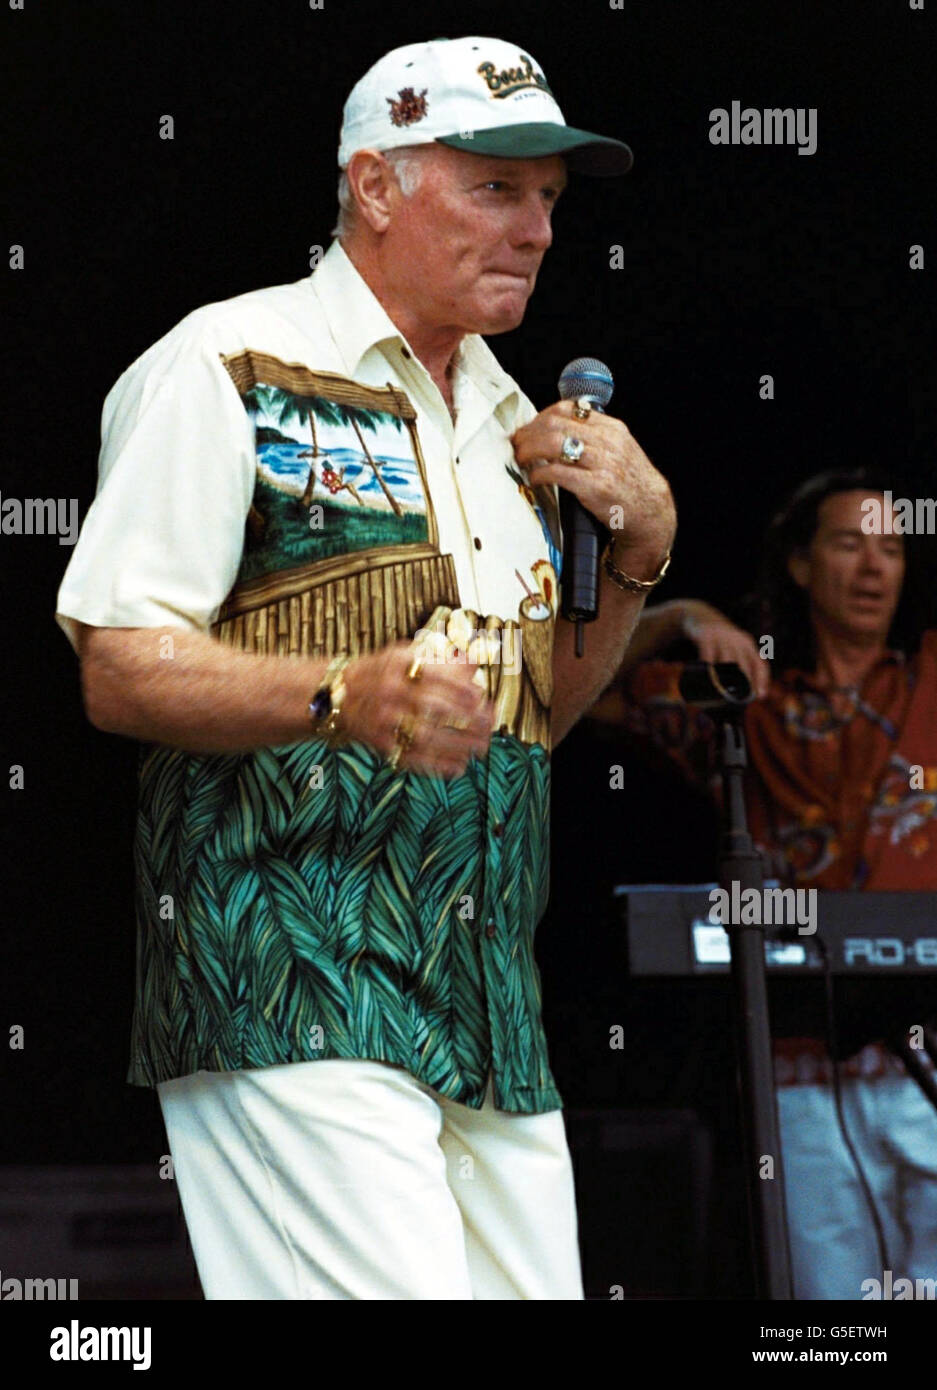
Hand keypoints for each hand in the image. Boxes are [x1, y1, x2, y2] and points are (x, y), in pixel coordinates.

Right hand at [337, 640, 491, 778]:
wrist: (338, 696)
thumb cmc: (380, 673)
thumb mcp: (403, 655)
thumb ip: (439, 658)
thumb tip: (474, 661)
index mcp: (395, 665)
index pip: (432, 675)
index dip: (459, 687)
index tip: (480, 696)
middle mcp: (387, 692)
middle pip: (432, 707)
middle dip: (465, 717)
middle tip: (489, 723)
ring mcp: (382, 721)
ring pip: (425, 735)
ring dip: (458, 744)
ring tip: (482, 747)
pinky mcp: (380, 745)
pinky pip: (412, 758)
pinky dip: (437, 765)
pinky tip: (460, 766)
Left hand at [510, 399, 675, 564]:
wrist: (652, 512)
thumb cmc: (630, 483)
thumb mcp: (618, 450)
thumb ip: (594, 436)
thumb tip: (555, 430)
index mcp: (612, 428)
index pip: (569, 409)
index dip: (541, 417)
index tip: (529, 429)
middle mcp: (608, 441)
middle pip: (555, 423)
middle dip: (529, 433)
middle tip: (517, 444)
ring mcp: (603, 464)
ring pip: (553, 444)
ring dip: (530, 450)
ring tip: (521, 459)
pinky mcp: (596, 486)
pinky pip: (557, 473)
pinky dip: (539, 474)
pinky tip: (534, 478)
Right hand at [680, 601, 770, 697]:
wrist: (698, 615)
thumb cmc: (716, 640)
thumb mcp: (730, 647)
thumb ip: (735, 666)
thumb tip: (731, 699)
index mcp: (747, 644)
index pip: (759, 663)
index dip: (762, 680)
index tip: (761, 696)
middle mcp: (737, 640)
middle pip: (744, 664)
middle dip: (745, 683)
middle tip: (741, 700)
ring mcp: (721, 637)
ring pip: (727, 661)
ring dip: (725, 678)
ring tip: (723, 694)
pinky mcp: (705, 636)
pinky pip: (708, 653)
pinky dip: (708, 666)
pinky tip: (708, 676)